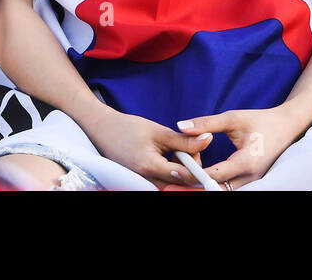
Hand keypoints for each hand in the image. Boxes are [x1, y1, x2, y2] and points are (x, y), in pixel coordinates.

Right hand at [82, 108, 214, 189]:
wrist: (102, 130)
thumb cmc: (128, 128)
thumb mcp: (158, 131)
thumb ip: (184, 140)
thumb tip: (208, 140)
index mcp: (149, 166)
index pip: (184, 176)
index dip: (197, 167)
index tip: (202, 154)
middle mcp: (145, 181)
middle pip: (179, 183)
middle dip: (189, 167)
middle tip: (187, 147)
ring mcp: (142, 184)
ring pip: (172, 183)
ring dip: (179, 169)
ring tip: (173, 150)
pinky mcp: (141, 183)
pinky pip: (163, 182)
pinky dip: (170, 171)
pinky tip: (166, 157)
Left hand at [182, 106, 305, 189]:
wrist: (287, 126)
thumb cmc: (260, 120)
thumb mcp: (233, 118)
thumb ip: (206, 123)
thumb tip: (181, 125)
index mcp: (247, 161)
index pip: (214, 175)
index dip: (193, 174)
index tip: (176, 170)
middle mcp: (251, 176)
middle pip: (218, 190)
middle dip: (196, 186)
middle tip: (175, 180)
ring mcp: (254, 181)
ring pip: (224, 191)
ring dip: (205, 186)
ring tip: (184, 180)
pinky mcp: (253, 181)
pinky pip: (231, 188)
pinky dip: (215, 185)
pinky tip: (200, 178)